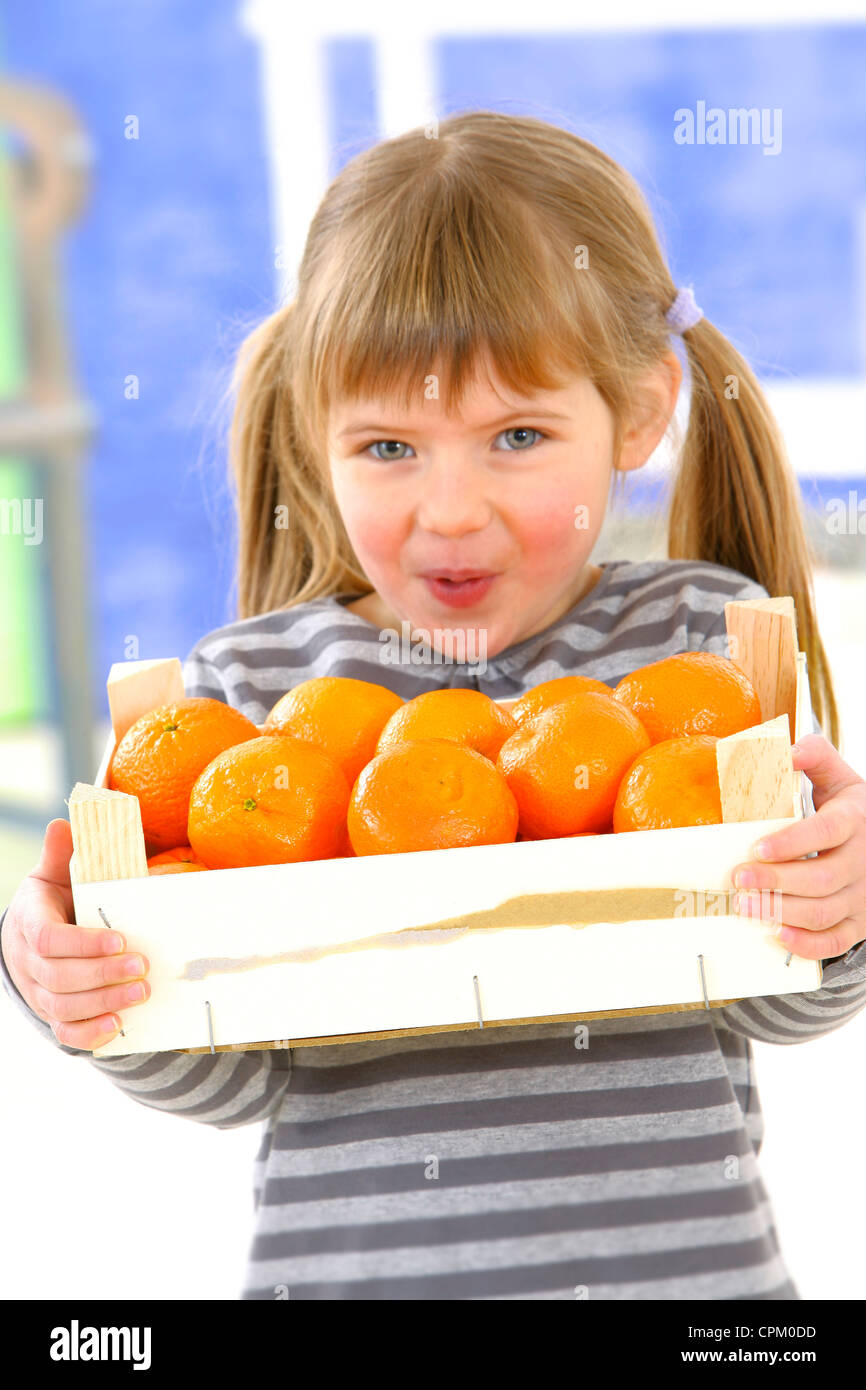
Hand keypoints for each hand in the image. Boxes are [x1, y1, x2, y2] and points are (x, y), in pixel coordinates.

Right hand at [1, 819, 150, 1049]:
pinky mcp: (54, 1014)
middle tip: (142, 965)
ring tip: (142, 991)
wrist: (31, 941)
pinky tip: (119, 1025)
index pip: (46, 940)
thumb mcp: (52, 875)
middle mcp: (29, 964)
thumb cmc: (52, 902)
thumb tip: (62, 824)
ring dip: (105, 1002)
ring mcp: (40, 993)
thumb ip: (60, 855)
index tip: (119, 938)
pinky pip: (66, 1033)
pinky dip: (91, 1034)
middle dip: (102, 974)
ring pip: (65, 1007)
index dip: (81, 943)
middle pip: (59, 977)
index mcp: (29, 924)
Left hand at [732, 734, 865, 960]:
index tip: (758, 847)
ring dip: (782, 911)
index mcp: (854, 821)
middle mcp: (862, 861)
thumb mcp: (839, 778)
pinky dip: (807, 943)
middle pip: (821, 877)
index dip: (793, 841)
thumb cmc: (849, 810)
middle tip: (737, 878)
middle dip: (776, 880)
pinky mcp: (859, 922)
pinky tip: (778, 933)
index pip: (827, 832)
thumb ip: (814, 756)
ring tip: (744, 904)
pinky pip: (836, 941)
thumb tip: (785, 749)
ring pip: (824, 911)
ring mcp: (862, 895)